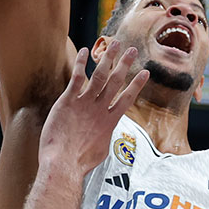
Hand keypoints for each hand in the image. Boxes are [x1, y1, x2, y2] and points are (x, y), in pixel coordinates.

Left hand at [39, 46, 150, 174]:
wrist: (63, 163)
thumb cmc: (80, 162)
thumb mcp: (101, 150)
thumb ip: (104, 136)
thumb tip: (106, 134)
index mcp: (109, 121)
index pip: (127, 98)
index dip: (137, 84)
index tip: (145, 73)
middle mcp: (99, 109)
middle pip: (115, 82)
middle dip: (125, 64)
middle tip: (132, 50)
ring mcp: (84, 104)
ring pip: (99, 75)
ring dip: (108, 58)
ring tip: (115, 44)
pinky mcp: (68, 101)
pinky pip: (77, 78)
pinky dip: (80, 63)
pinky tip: (84, 50)